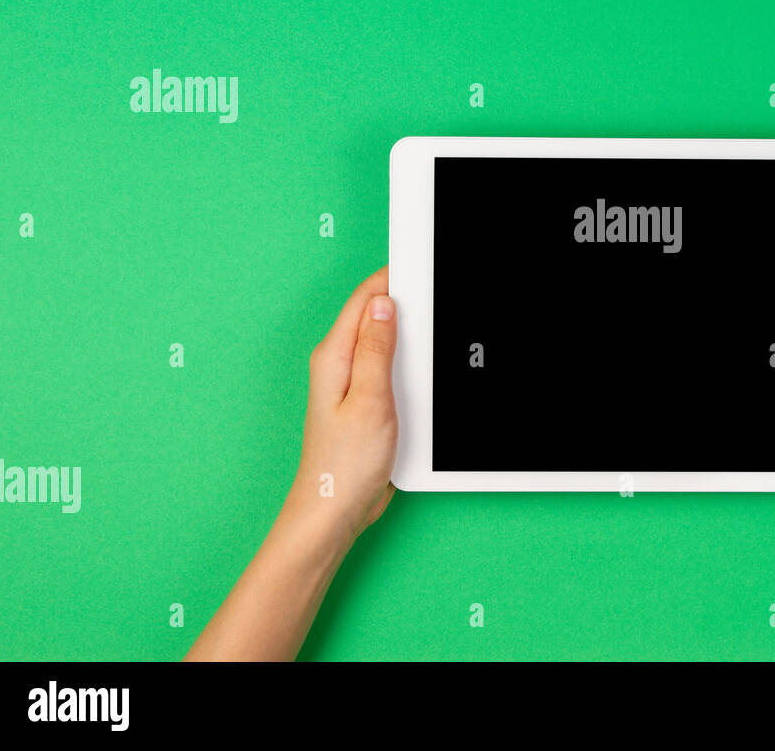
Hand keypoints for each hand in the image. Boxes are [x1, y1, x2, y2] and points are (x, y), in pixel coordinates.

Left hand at [186, 267, 399, 659]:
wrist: (334, 510)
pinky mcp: (367, 401)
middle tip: (439, 290)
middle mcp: (340, 363)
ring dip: (409, 332)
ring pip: (386, 340)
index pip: (365, 298)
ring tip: (437, 323)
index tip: (423, 264)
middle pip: (376, 314)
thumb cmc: (344, 464)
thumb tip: (384, 304)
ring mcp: (353, 382)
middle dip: (406, 300)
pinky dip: (409, 360)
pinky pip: (390, 367)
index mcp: (334, 356)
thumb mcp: (370, 400)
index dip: (394, 277)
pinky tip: (426, 366)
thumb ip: (377, 350)